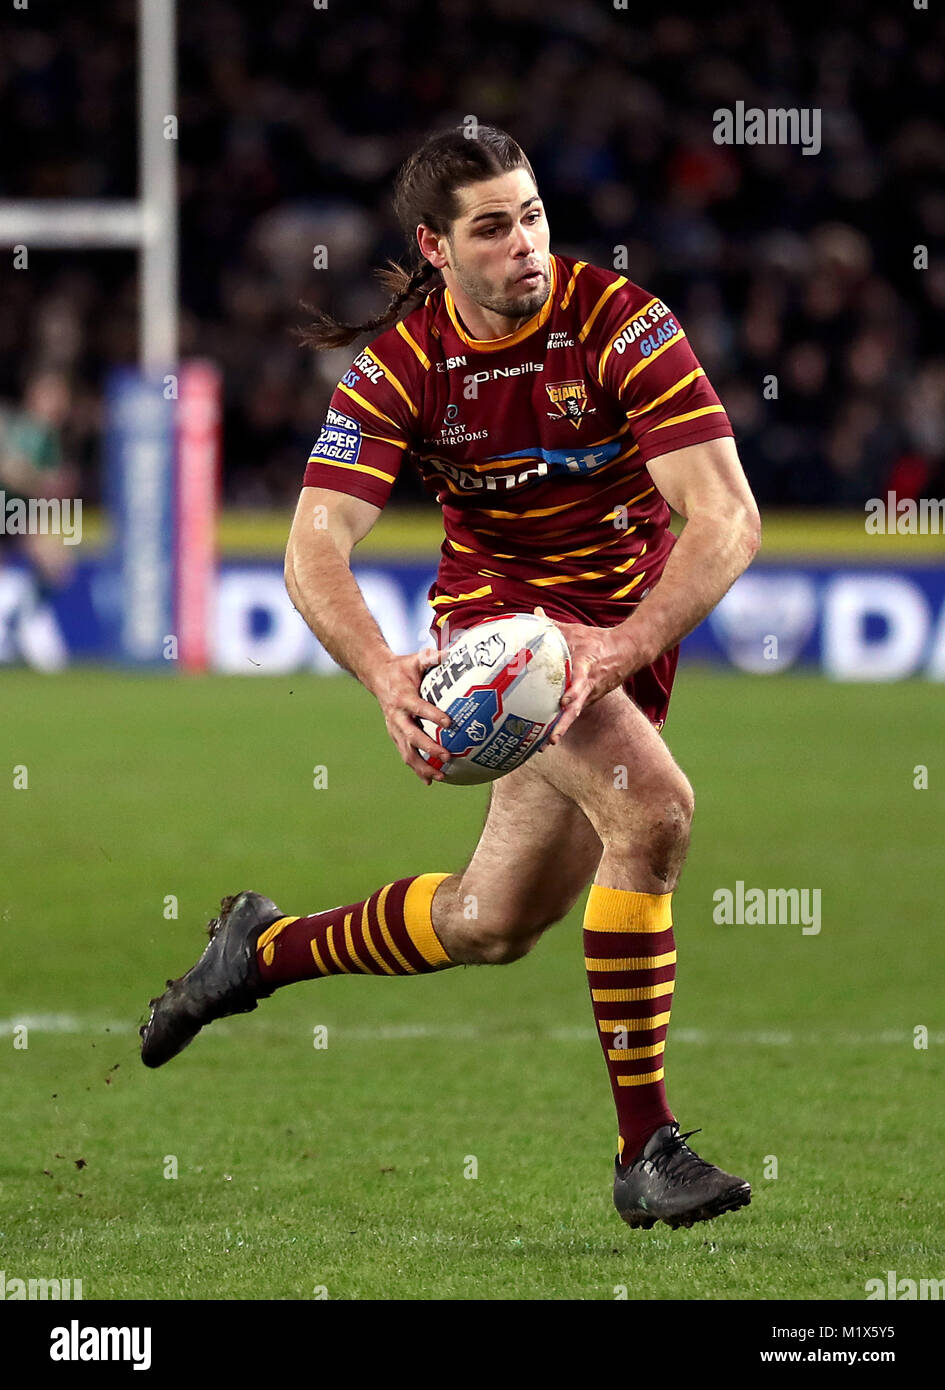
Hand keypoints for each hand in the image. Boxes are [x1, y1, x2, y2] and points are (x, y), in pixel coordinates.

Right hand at [367, 647, 451, 784]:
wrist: (376, 676)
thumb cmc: (401, 668)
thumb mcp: (415, 659)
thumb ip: (430, 657)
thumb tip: (449, 653)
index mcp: (403, 697)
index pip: (419, 708)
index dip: (433, 715)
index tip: (450, 723)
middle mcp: (396, 716)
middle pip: (412, 736)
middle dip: (429, 748)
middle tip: (448, 756)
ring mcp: (394, 728)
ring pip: (407, 751)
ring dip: (423, 766)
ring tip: (441, 777)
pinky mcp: (396, 735)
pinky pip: (406, 754)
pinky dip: (417, 769)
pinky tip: (431, 781)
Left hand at [536, 608, 639, 746]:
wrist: (628, 651)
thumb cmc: (598, 640)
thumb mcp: (576, 631)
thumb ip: (553, 625)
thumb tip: (535, 613)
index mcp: (588, 667)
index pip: (581, 681)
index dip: (573, 692)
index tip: (563, 702)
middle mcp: (590, 686)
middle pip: (576, 708)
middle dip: (564, 724)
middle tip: (550, 739)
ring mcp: (590, 695)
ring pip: (574, 715)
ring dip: (561, 729)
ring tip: (544, 745)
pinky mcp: (588, 700)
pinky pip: (573, 713)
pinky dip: (561, 724)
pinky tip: (544, 737)